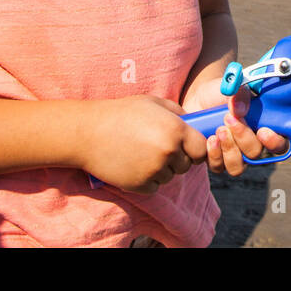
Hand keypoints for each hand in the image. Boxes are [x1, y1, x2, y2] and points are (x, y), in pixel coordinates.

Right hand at [79, 95, 208, 193]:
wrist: (88, 132)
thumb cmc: (121, 114)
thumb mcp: (153, 103)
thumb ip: (177, 113)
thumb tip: (193, 123)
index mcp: (175, 130)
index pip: (201, 149)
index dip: (195, 149)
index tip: (187, 147)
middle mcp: (168, 152)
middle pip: (186, 165)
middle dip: (176, 159)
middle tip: (157, 147)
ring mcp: (154, 170)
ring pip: (169, 176)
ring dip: (161, 169)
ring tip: (141, 153)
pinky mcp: (140, 185)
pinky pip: (154, 187)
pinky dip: (147, 180)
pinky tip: (133, 164)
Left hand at [207, 84, 287, 176]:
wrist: (198, 99)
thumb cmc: (222, 94)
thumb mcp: (233, 88)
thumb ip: (240, 94)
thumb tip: (240, 110)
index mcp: (264, 127)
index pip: (281, 144)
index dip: (275, 142)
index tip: (262, 131)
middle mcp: (252, 145)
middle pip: (256, 153)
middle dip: (243, 136)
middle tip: (229, 118)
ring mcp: (235, 154)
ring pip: (238, 167)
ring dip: (229, 149)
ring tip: (219, 130)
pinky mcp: (217, 159)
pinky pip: (219, 167)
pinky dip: (214, 154)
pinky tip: (210, 138)